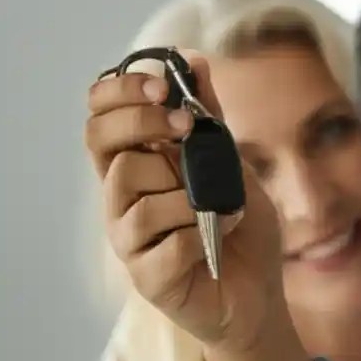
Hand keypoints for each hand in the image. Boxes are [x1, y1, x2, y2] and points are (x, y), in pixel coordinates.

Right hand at [85, 52, 313, 360]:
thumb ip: (211, 122)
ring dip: (189, 194)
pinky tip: (218, 239)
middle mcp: (122, 199)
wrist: (260, 296)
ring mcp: (129, 238)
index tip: (161, 85)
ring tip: (220, 211)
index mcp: (137, 167)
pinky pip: (164, 239)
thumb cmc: (241, 233)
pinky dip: (201, 233)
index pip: (99, 117)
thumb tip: (196, 63)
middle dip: (146, 125)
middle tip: (187, 131)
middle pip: (104, 144)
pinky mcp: (146, 274)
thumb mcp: (234, 168)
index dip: (120, 93)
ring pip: (135, 191)